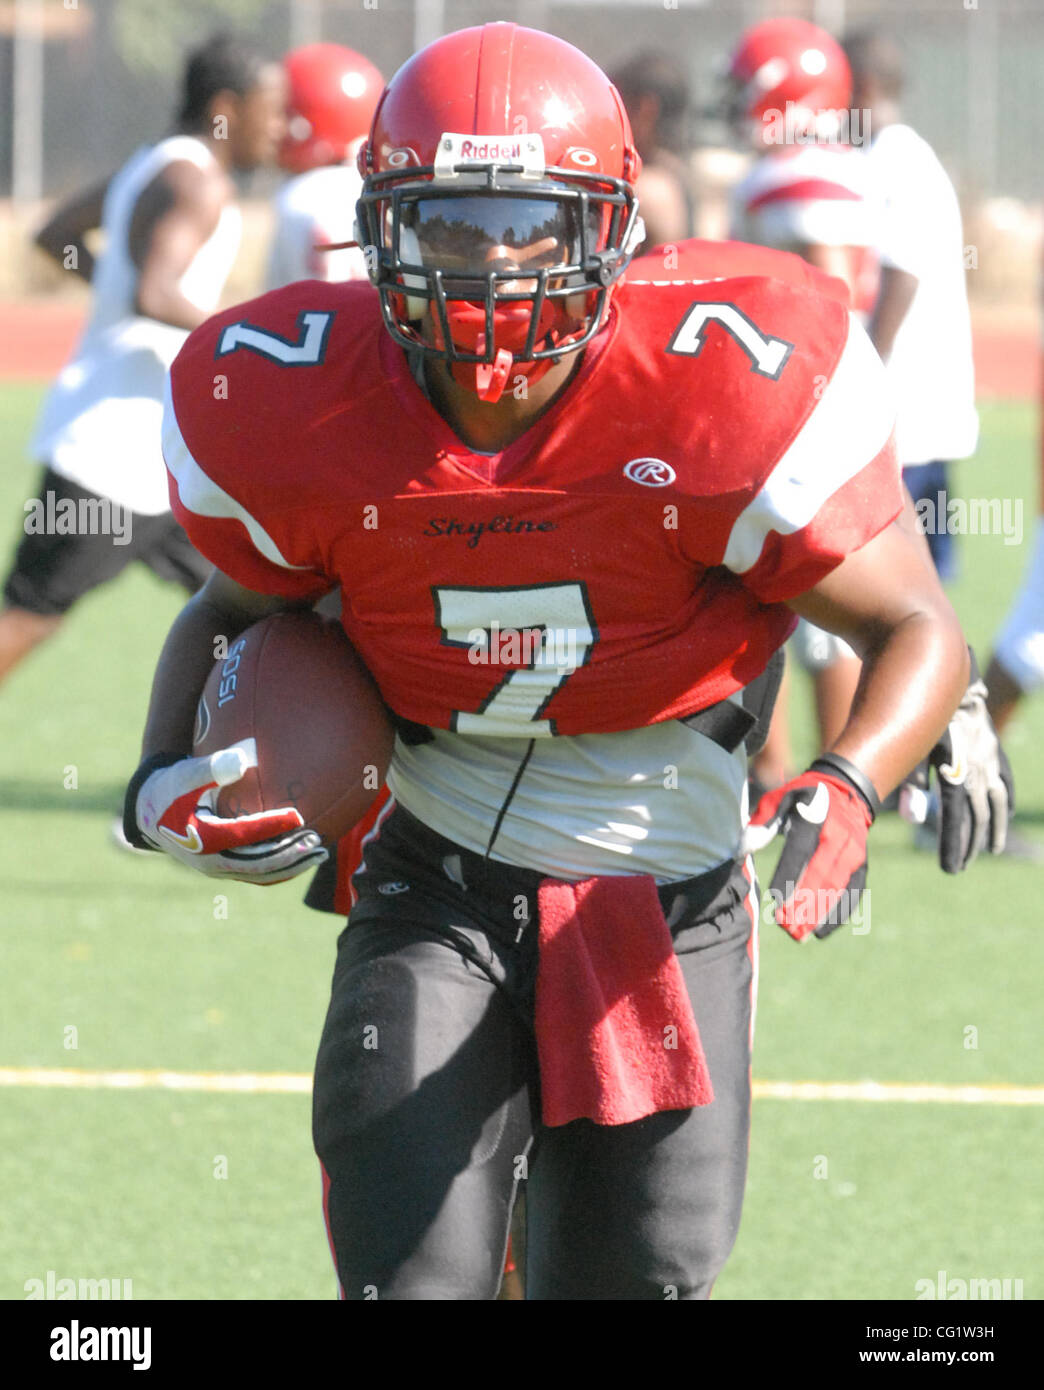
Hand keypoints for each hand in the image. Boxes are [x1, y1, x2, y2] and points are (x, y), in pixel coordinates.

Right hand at [124, 741, 327, 884]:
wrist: (148, 811)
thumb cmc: (171, 787)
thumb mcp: (186, 774)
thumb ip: (212, 767)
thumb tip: (243, 760)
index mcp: (205, 840)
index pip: (246, 836)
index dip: (274, 827)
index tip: (300, 816)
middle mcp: (213, 862)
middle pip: (260, 866)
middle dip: (291, 857)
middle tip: (319, 843)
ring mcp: (219, 869)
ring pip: (261, 874)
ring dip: (291, 866)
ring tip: (320, 853)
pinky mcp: (224, 869)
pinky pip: (257, 872)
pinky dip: (280, 866)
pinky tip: (302, 853)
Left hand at [744, 758, 875, 940]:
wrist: (845, 791)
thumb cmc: (801, 798)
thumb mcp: (780, 798)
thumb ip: (762, 821)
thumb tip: (742, 848)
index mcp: (816, 815)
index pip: (802, 849)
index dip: (790, 874)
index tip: (775, 899)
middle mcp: (839, 834)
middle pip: (822, 873)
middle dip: (804, 901)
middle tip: (784, 924)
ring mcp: (854, 851)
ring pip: (838, 887)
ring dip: (819, 913)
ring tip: (798, 934)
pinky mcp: (861, 865)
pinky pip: (854, 893)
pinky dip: (839, 914)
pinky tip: (820, 932)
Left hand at [899, 660, 1013, 872]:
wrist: (936, 667)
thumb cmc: (912, 708)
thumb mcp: (907, 744)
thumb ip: (907, 779)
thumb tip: (910, 815)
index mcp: (955, 764)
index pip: (957, 815)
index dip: (954, 843)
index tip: (950, 868)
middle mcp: (977, 762)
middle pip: (978, 813)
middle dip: (968, 842)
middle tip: (957, 867)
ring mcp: (988, 753)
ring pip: (996, 798)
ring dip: (993, 826)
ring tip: (990, 849)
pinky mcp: (990, 745)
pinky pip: (1004, 777)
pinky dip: (1004, 798)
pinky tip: (1002, 815)